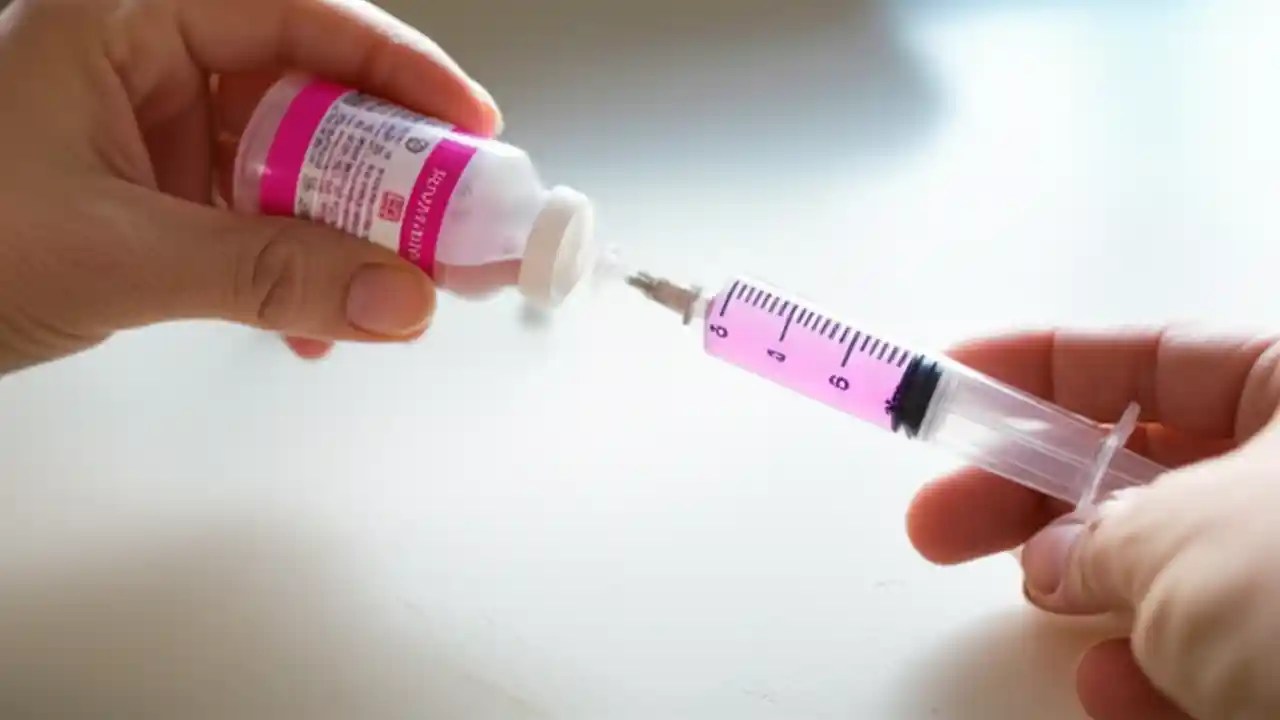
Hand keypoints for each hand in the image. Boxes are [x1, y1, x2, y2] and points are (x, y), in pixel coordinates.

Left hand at [0, 0, 499, 373]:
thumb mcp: (117, 252)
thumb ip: (266, 275)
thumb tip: (398, 298)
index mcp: (126, 16)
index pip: (300, 14)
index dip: (400, 69)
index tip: (470, 128)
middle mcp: (148, 60)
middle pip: (310, 90)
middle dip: (388, 165)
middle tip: (451, 217)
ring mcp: (154, 130)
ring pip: (291, 160)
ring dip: (351, 228)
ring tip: (402, 280)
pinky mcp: (157, 193)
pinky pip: (257, 215)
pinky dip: (298, 265)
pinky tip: (318, 320)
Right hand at [907, 328, 1279, 719]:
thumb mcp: (1176, 541)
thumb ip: (1092, 534)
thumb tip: (1055, 556)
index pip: (1151, 353)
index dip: (1035, 367)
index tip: (954, 383)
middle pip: (1149, 460)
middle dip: (1036, 492)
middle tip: (943, 519)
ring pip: (1182, 558)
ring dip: (1092, 583)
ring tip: (1029, 601)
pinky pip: (1226, 645)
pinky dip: (1159, 665)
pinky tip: (1113, 687)